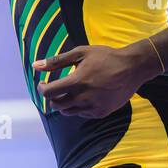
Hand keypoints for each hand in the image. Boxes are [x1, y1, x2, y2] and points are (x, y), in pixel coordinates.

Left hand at [33, 43, 151, 117]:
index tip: (43, 84)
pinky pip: (82, 114)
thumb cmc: (105, 57)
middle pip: (56, 105)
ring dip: (64, 103)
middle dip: (52, 97)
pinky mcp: (101, 113)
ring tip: (71, 91)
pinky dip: (78, 107)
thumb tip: (34, 65)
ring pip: (68, 112)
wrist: (133, 68)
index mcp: (77, 81)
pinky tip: (85, 96)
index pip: (49, 92)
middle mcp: (84, 97)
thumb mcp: (80, 53)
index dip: (42, 88)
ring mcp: (93, 107)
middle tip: (56, 88)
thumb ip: (56, 61)